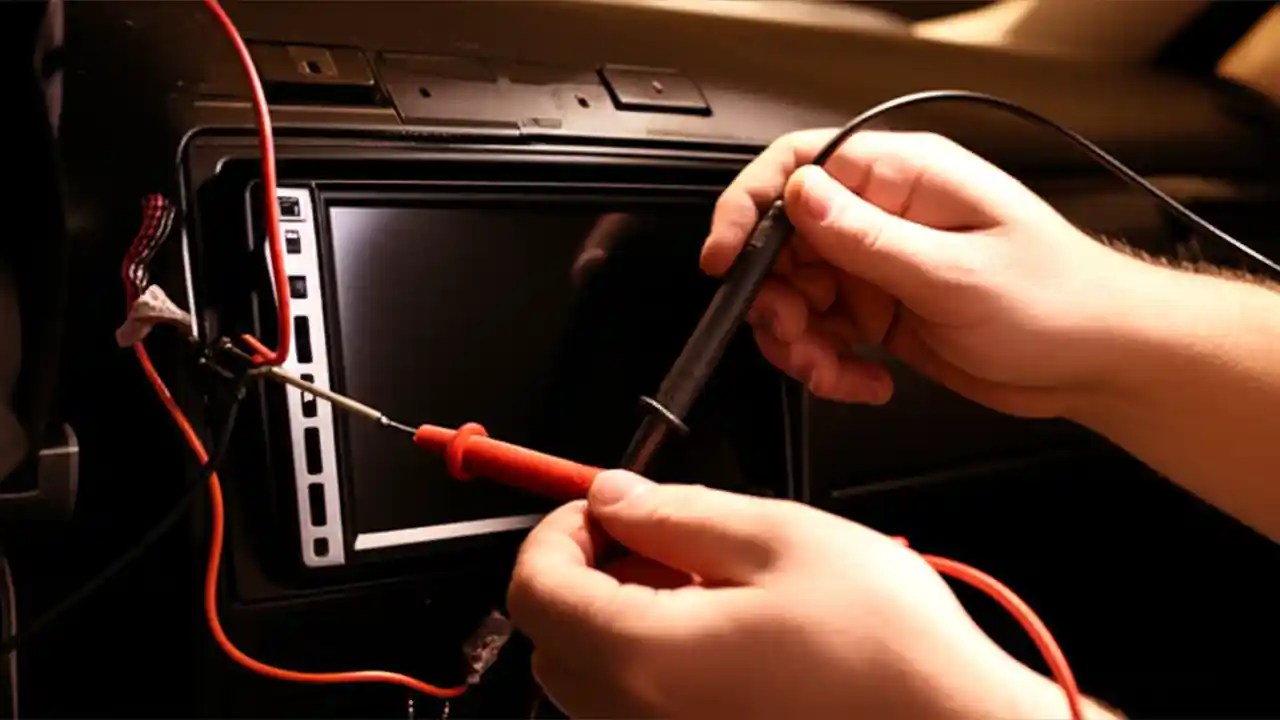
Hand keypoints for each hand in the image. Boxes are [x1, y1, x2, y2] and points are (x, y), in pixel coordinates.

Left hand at [508, 471, 1078, 718]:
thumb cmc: (889, 648)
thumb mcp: (780, 538)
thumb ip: (676, 513)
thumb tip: (612, 497)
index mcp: (643, 661)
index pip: (534, 590)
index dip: (558, 530)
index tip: (604, 506)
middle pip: (554, 637)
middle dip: (588, 571)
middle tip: (660, 537)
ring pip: (595, 675)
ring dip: (623, 615)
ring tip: (711, 583)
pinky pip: (641, 706)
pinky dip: (655, 659)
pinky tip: (727, 631)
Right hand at [701, 130, 1160, 417]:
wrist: (1098, 363)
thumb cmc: (1058, 302)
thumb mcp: (954, 272)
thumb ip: (867, 237)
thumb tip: (798, 195)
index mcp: (907, 180)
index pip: (800, 165)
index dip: (750, 204)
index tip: (727, 257)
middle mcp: (886, 217)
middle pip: (785, 242)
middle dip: (777, 298)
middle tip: (798, 338)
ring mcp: (881, 266)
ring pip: (797, 296)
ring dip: (801, 343)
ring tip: (837, 371)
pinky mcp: (881, 312)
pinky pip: (824, 335)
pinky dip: (830, 366)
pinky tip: (866, 380)